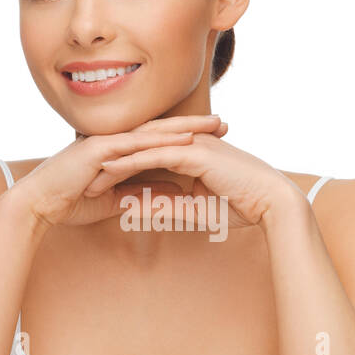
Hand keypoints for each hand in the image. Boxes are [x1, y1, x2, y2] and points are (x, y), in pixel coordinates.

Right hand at [5, 115, 227, 229]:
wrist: (37, 205)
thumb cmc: (69, 202)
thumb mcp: (115, 200)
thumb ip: (141, 194)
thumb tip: (173, 195)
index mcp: (119, 150)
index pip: (159, 140)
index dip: (188, 136)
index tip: (216, 137)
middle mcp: (115, 140)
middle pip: (162, 128)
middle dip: (195, 124)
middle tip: (224, 123)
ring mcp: (106, 142)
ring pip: (153, 130)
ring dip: (184, 126)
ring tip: (212, 125)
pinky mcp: (98, 150)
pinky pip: (134, 143)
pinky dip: (160, 140)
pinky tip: (182, 138)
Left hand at [81, 131, 299, 228]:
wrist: (272, 203)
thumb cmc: (242, 206)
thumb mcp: (195, 209)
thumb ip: (169, 206)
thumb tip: (141, 213)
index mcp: (191, 151)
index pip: (148, 155)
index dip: (122, 167)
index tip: (97, 182)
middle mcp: (189, 142)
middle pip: (140, 147)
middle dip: (111, 160)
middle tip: (82, 175)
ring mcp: (192, 144)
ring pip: (143, 148)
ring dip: (114, 160)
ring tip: (87, 173)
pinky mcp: (195, 152)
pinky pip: (155, 154)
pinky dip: (131, 161)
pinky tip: (109, 168)